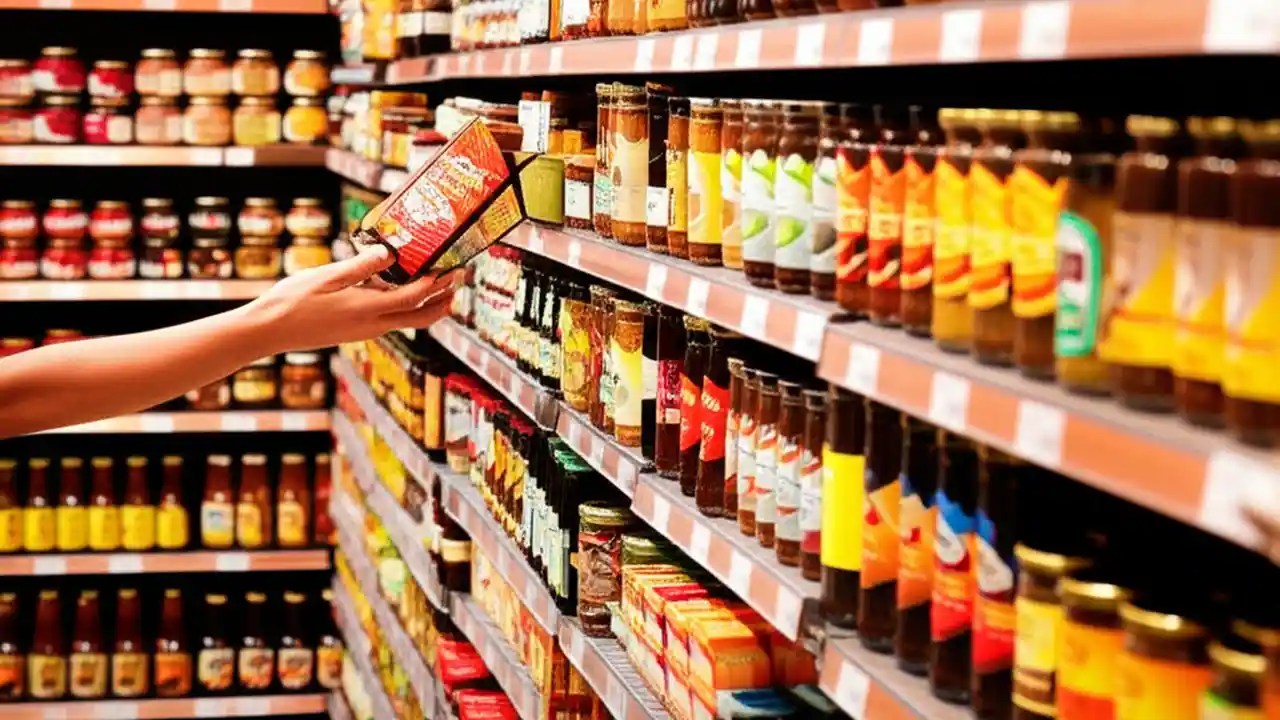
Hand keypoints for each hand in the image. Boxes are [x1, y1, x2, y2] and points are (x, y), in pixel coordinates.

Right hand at [244, 246, 460, 352]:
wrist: (270, 331)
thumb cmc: (293, 300)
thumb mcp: (326, 276)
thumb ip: (360, 267)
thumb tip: (390, 253)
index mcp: (365, 309)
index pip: (412, 298)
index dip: (435, 285)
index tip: (451, 270)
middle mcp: (372, 325)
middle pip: (420, 318)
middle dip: (443, 301)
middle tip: (459, 281)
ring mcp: (366, 331)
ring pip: (408, 322)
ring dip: (429, 306)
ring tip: (444, 288)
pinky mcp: (358, 332)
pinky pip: (392, 321)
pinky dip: (407, 308)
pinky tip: (405, 292)